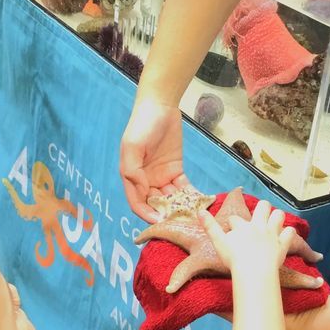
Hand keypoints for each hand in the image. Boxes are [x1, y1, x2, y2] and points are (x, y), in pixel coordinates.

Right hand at [120, 98, 190, 222]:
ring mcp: (161, 176)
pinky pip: (183, 188)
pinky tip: (199, 204)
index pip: (137, 203)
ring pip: (170, 199)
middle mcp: (145, 180)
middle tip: (181, 223)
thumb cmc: (142, 125)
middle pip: (155, 204)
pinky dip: (190, 196)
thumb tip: (141, 192)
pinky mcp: (175, 170)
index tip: (159, 221)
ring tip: (192, 216)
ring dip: (179, 208)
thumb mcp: (132, 146)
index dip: (146, 214)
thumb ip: (133, 171)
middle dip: (166, 214)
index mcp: (131, 176)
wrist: (160, 106)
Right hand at [201, 200, 293, 275]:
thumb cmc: (234, 259)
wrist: (253, 271)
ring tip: (273, 222)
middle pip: (263, 207)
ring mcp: (271, 234)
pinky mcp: (282, 244)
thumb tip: (199, 211)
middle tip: (260, 215)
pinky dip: (288, 233)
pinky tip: (284, 236)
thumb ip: (210, 226)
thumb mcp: (218, 242)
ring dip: (276, 217)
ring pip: (279, 215)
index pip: (235, 219)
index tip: (232, 228)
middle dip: (262, 208)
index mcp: (242, 226)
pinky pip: (290, 232)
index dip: (233, 223)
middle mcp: (258, 226)